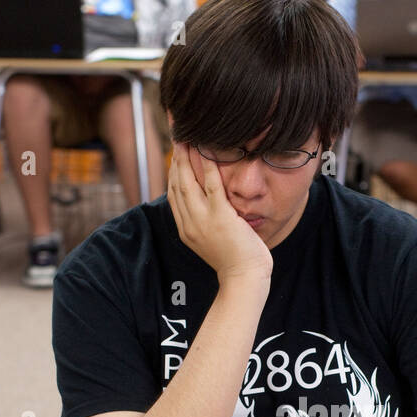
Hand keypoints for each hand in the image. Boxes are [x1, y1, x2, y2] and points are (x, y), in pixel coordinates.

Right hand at [166, 143, 272, 286]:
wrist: (244, 278)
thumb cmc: (235, 261)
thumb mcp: (213, 241)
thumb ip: (206, 223)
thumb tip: (209, 206)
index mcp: (186, 230)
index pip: (174, 195)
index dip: (173, 172)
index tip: (175, 155)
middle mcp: (189, 224)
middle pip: (177, 185)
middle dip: (175, 159)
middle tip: (176, 137)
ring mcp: (203, 221)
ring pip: (188, 182)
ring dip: (186, 158)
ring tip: (186, 138)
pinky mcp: (221, 218)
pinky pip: (212, 186)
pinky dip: (208, 166)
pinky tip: (206, 150)